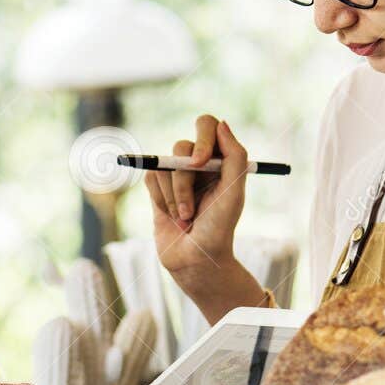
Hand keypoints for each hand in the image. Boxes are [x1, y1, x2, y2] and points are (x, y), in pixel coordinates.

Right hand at [146, 114, 263, 322]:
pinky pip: (151, 178)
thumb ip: (234, 156)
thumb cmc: (218, 229)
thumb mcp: (234, 193)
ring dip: (174, 198)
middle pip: (180, 147)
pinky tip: (171, 216)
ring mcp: (176, 175)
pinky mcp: (157, 189)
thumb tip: (221, 123)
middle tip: (190, 210)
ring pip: (163, 166)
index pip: (207, 126)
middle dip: (184, 182)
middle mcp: (198, 164)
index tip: (201, 163)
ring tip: (185, 219)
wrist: (194, 260)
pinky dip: (161, 200)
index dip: (202, 139)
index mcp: (220, 160)